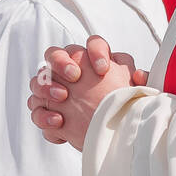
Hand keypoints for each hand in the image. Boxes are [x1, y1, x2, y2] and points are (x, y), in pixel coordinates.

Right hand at [26, 35, 144, 149]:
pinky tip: (59, 123)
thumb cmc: (119, 106)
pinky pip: (36, 109)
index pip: (93, 44)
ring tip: (62, 97)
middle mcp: (70, 70)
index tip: (103, 69)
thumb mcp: (133, 93)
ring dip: (47, 86)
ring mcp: (54, 90)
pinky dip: (44, 116)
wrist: (110, 132)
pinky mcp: (47, 112)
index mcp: (93, 60)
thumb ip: (139, 82)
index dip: (95, 51)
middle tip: (74, 76)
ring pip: (38, 80)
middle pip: (54, 54)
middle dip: (61, 62)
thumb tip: (139, 75)